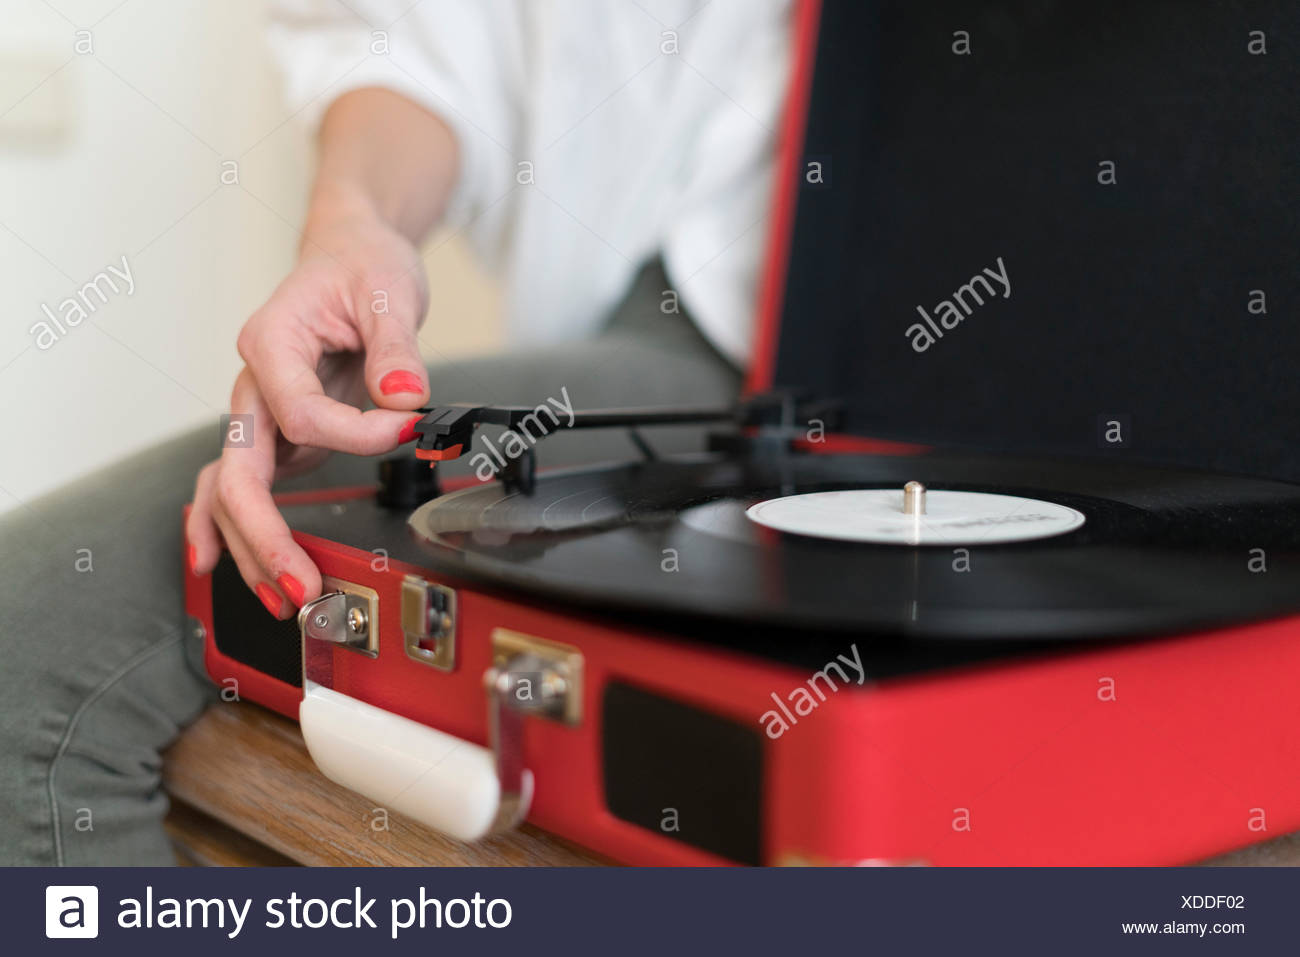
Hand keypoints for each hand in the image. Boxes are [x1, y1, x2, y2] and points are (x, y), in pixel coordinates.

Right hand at [186, 212, 429, 616]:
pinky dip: (231, 526)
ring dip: (251, 546)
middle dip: (266, 533)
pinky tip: (217, 563)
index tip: (402, 429)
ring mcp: (260, 413)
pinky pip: (243, 485)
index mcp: (271, 342)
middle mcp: (254, 383)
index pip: (300, 413)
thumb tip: (404, 397)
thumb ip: (396, 348)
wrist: (350, 256)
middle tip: (301, 583)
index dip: (354, 435)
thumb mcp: (389, 291)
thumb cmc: (363, 266)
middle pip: (240, 470)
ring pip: (234, 489)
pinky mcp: (278, 433)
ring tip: (281, 596)